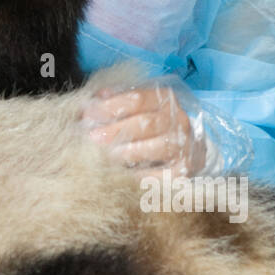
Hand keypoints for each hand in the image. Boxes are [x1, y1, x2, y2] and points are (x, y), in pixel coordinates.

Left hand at [77, 84, 207, 180]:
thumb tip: (95, 98)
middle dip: (115, 131)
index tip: (88, 114)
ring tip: (105, 156)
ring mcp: (184, 146)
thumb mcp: (138, 106)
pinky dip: (140, 175)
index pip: (137, 99)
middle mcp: (179, 121)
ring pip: (155, 148)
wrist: (186, 148)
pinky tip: (121, 175)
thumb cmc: (153, 124)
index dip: (111, 107)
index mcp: (166, 99)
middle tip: (92, 138)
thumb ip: (117, 100)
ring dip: (126, 152)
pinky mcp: (183, 171)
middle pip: (146, 123)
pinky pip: (161, 174)